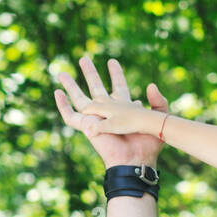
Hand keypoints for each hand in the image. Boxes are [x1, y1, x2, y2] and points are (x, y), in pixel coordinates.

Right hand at [54, 56, 168, 166]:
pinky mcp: (87, 128)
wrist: (137, 158)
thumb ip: (159, 101)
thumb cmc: (149, 143)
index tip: (112, 61)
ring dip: (71, 86)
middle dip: (90, 73)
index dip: (116, 74)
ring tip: (62, 72)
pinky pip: (70, 117)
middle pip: (96, 89)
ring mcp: (96, 120)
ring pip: (79, 100)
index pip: (118, 88)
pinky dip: (62, 106)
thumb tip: (150, 85)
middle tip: (84, 58)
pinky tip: (57, 93)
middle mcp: (109, 113)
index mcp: (124, 109)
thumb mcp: (159, 118)